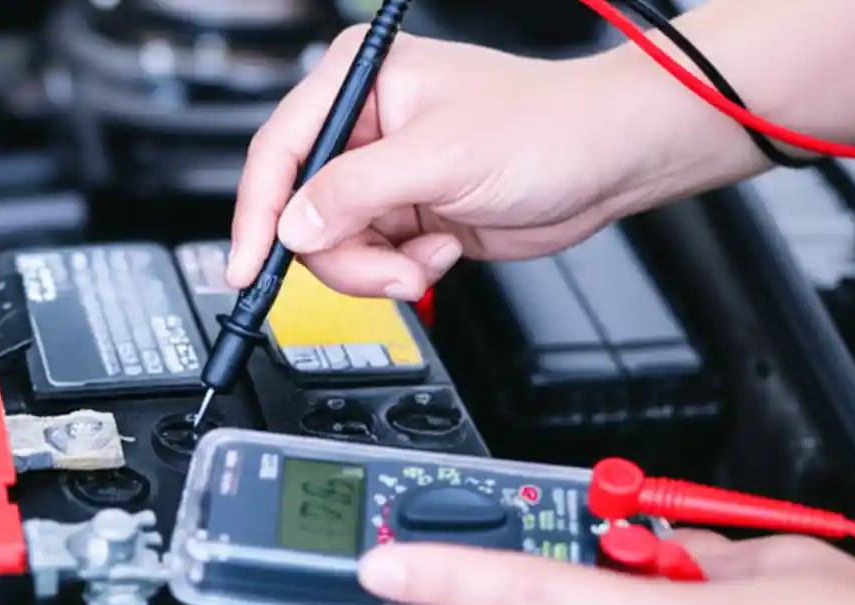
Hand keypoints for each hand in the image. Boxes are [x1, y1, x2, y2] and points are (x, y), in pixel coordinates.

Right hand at [227, 28, 669, 300]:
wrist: (606, 162)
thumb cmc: (546, 127)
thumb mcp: (440, 157)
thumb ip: (355, 193)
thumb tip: (293, 227)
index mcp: (357, 83)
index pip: (278, 152)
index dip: (257, 215)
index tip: (247, 267)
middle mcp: (362, 127)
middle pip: (300, 212)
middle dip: (342, 253)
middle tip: (387, 268)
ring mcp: (382, 176)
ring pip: (333, 246)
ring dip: (379, 268)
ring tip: (425, 257)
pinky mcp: (404, 214)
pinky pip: (370, 262)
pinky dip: (402, 270)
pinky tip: (441, 250)